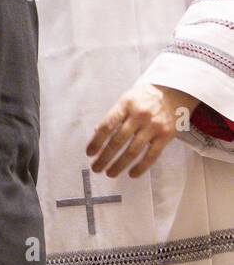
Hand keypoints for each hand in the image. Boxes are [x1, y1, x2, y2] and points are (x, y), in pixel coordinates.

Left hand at [86, 83, 200, 177]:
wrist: (174, 90)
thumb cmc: (145, 96)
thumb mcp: (126, 99)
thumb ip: (114, 115)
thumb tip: (98, 133)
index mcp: (125, 105)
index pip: (107, 126)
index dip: (96, 142)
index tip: (89, 153)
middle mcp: (139, 116)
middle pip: (118, 141)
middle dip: (105, 157)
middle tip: (96, 168)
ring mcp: (153, 126)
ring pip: (133, 150)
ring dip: (120, 164)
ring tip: (110, 173)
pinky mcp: (166, 135)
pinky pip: (152, 155)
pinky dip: (141, 167)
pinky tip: (132, 174)